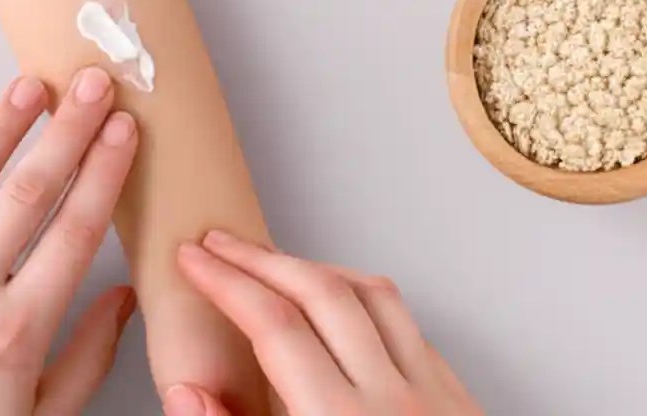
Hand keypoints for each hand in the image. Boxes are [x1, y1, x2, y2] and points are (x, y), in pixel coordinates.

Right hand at [168, 232, 481, 415]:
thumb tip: (187, 394)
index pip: (274, 327)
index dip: (224, 284)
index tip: (192, 262)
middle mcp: (395, 403)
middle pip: (321, 294)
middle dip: (260, 260)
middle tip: (217, 246)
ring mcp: (435, 397)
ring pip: (373, 296)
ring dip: (315, 268)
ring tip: (271, 262)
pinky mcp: (460, 403)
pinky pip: (407, 324)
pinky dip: (362, 297)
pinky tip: (339, 303)